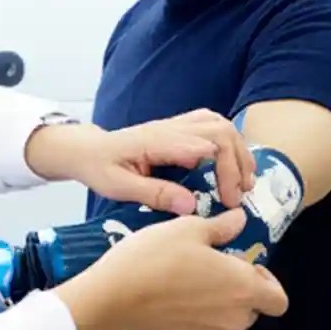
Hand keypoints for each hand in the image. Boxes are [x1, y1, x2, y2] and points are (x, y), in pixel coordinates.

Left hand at [25, 109, 255, 213]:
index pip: (207, 145)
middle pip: (220, 130)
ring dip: (238, 151)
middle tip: (240, 194)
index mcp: (157, 141)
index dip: (226, 172)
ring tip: (244, 181)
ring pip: (220, 124)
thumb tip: (191, 205)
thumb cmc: (99, 168)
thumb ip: (154, 194)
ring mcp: (175, 124)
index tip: (228, 200)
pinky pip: (211, 124)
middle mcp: (170, 127)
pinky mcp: (177, 128)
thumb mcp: (120, 187)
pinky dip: (229, 142)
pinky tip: (232, 164)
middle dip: (238, 161)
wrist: (86, 150)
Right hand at [52, 209, 288, 329]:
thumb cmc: (155, 257)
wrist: (113, 296)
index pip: (279, 300)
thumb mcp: (188, 229)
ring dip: (215, 305)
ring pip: (225, 321)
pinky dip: (193, 317)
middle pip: (251, 310)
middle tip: (209, 269)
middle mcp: (232, 318)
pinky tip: (168, 299)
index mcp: (242, 288)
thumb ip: (221, 227)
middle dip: (237, 291)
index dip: (268, 282)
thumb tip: (241, 220)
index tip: (243, 265)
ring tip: (185, 282)